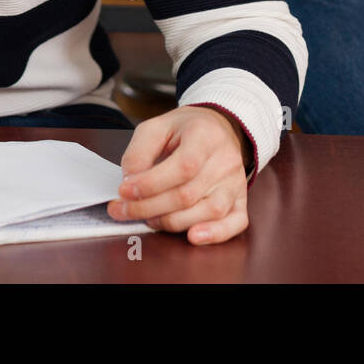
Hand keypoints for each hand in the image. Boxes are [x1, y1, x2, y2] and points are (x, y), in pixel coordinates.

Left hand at [108, 105, 248, 244]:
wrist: (216, 128)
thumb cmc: (184, 130)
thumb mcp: (156, 127)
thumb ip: (139, 152)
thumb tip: (130, 183)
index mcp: (205, 135)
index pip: (182, 166)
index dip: (151, 184)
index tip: (124, 191)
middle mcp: (225, 159)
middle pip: (188, 194)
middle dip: (149, 207)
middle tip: (123, 210)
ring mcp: (235, 181)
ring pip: (207, 212)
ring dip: (171, 222)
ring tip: (148, 218)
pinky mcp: (240, 199)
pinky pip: (236, 223)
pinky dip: (215, 234)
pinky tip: (193, 236)